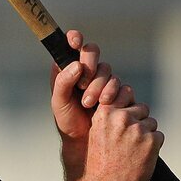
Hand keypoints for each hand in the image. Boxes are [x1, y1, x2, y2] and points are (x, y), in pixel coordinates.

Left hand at [50, 29, 124, 147]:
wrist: (86, 142)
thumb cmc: (67, 121)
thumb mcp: (59, 102)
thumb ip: (63, 82)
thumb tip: (76, 64)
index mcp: (69, 69)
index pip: (73, 44)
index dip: (75, 38)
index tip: (75, 42)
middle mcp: (87, 71)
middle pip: (93, 52)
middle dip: (89, 67)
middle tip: (82, 85)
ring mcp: (104, 80)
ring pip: (108, 70)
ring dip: (99, 86)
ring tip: (90, 104)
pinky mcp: (119, 93)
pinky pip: (122, 85)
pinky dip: (113, 94)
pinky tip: (105, 106)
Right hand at [84, 97, 164, 180]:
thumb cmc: (99, 164)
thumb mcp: (96, 133)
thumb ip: (110, 118)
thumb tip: (126, 108)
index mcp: (106, 113)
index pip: (125, 94)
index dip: (128, 106)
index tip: (125, 116)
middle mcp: (122, 117)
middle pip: (142, 108)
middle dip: (139, 121)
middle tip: (129, 140)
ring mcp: (138, 128)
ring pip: (152, 124)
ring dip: (147, 135)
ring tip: (133, 151)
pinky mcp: (151, 140)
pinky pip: (159, 137)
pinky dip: (153, 147)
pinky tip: (141, 157)